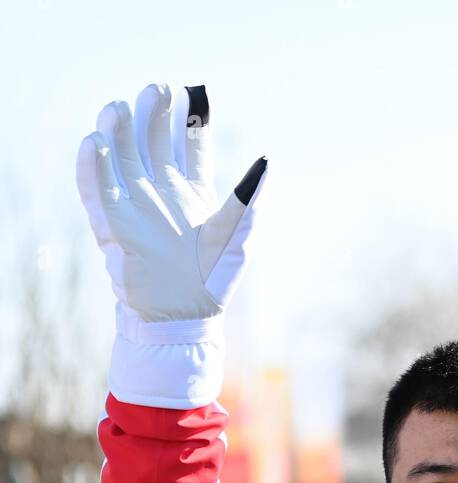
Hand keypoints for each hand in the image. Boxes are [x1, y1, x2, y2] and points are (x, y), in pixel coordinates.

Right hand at [75, 82, 266, 322]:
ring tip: (118, 107)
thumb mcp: (237, 238)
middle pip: (151, 143)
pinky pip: (96, 191)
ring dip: (117, 131)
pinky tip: (94, 143)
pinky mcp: (112, 226)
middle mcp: (160, 193)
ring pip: (121, 159)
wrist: (184, 319)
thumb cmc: (213, 283)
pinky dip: (92, 167)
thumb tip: (266, 162)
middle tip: (154, 89)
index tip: (192, 94)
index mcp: (192, 192)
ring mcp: (134, 206)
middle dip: (151, 115)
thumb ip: (246, 199)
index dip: (190, 121)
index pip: (190, 147)